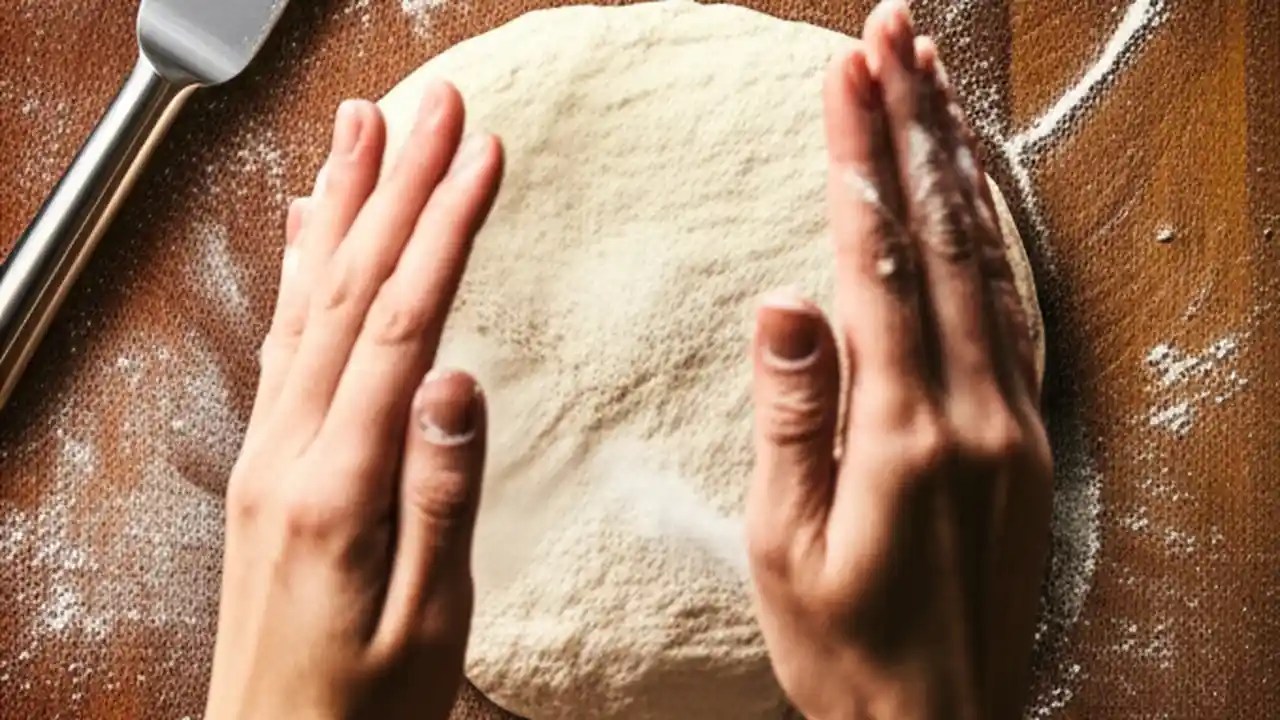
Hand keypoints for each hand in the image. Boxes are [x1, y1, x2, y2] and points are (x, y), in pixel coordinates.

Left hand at [205, 81, 502, 719]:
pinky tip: (307, 223)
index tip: (480, 156)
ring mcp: (266, 451)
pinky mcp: (264, 461)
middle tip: (433, 103)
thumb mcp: (429, 620)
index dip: (443, 231)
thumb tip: (460, 381)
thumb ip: (441, 495)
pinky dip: (297, 267)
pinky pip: (281, 341)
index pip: (402, 328)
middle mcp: (288, 453)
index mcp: (338, 488)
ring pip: (307, 301)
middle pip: (348, 291)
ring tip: (367, 128)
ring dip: (340, 205)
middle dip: (396, 186)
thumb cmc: (366, 701)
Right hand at [745, 3, 1051, 718]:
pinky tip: (973, 192)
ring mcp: (1014, 422)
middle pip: (943, 241)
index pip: (875, 266)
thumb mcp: (785, 545)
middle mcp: (974, 413)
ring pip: (988, 264)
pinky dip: (991, 234)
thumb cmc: (842, 645)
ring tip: (934, 83)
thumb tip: (784, 301)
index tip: (846, 76)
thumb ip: (792, 417)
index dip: (859, 163)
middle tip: (896, 35)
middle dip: (917, 128)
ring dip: (958, 166)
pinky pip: (1015, 311)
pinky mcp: (1030, 439)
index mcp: (902, 435)